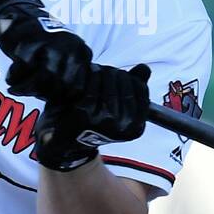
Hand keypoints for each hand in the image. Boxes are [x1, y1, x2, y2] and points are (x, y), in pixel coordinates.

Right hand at [0, 0, 91, 100]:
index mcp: (82, 54)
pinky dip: (15, 77)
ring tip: (15, 89)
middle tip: (26, 94)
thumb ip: (65, 78)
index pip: (75, 88)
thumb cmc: (43, 45)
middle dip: (39, 94)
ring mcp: (53, 44)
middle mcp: (72, 48)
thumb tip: (62, 105)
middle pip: (58, 86)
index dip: (58, 97)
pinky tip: (11, 78)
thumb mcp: (63, 58)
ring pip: (41, 79)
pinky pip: (24, 69)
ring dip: (25, 88)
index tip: (44, 97)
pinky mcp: (32, 41)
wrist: (21, 15)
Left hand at [29, 63, 151, 170]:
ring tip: (97, 71)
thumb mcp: (120, 112)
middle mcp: (123, 125)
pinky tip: (86, 74)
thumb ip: (134, 89)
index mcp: (136, 127)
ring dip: (102, 72)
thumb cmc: (96, 124)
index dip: (131, 78)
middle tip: (106, 72)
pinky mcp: (86, 113)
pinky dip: (89, 76)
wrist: (68, 145)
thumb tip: (145, 68)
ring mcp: (104, 120)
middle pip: (125, 84)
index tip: (121, 76)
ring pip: (109, 83)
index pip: (141, 90)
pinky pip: (91, 87)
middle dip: (115, 73)